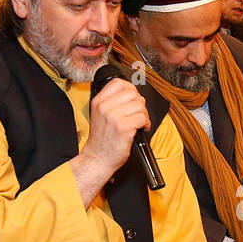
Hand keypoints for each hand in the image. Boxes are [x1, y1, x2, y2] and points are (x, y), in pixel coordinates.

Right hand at [69, 77, 150, 204]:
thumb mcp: (100, 115)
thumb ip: (112, 102)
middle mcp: (105, 107)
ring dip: (144, 114)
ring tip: (140, 122)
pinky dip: (145, 124)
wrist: (97, 158)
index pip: (118, 82)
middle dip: (140, 104)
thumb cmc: (101, 140)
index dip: (130, 89)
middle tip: (138, 114)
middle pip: (132, 93)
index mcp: (98, 101)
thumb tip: (132, 94)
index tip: (133, 98)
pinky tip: (141, 129)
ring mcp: (113, 116)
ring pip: (139, 105)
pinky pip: (142, 118)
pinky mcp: (123, 127)